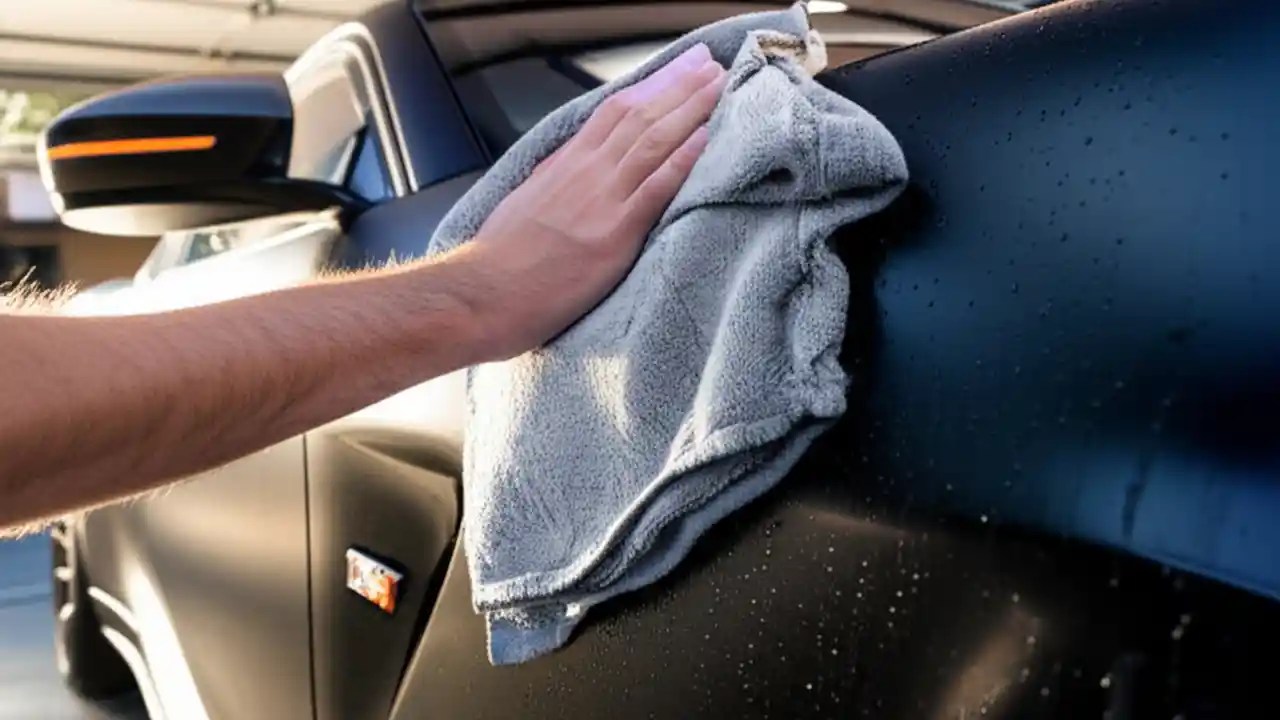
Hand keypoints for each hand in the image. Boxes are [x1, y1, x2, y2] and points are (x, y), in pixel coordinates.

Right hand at [448, 43, 727, 360]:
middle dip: (680, 86)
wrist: (483, 294)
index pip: (615, 110)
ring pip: (652, 142)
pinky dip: (682, 160)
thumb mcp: (526, 200)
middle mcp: (586, 173)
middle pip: (640, 116)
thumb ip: (557, 178)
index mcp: (566, 164)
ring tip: (719, 87)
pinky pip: (654, 188)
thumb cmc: (501, 258)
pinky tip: (705, 139)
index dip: (652, 84)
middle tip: (713, 65)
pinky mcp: (613, 235)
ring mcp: (601, 201)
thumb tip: (574, 163)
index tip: (681, 67)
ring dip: (690, 111)